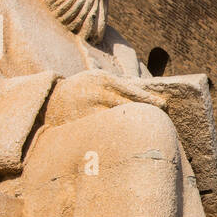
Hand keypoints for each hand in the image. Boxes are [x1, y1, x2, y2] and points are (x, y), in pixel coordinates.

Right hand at [42, 69, 165, 126]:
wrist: (52, 101)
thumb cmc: (83, 88)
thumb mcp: (100, 78)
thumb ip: (121, 84)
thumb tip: (148, 93)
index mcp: (102, 79)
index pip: (133, 91)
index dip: (151, 99)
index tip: (164, 105)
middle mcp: (96, 94)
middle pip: (130, 107)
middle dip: (146, 113)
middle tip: (162, 119)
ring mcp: (89, 112)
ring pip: (120, 122)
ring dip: (135, 127)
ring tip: (148, 130)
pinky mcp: (84, 127)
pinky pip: (107, 133)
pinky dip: (120, 136)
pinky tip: (130, 138)